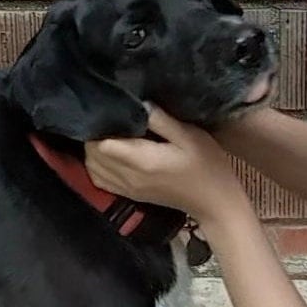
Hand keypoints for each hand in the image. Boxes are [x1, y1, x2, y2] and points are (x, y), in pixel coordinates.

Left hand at [85, 105, 248, 225]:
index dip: (100, 124)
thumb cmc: (206, 165)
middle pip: (92, 154)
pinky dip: (97, 164)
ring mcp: (127, 188)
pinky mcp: (129, 195)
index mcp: (142, 160)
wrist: (214, 203)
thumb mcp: (190, 136)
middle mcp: (129, 177)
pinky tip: (109, 152)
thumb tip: (140, 103)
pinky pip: (99, 179)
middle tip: (111, 117)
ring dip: (94, 149)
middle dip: (95, 134)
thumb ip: (162, 120)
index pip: (101, 143)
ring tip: (110, 132)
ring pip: (92, 167)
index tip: (110, 108)